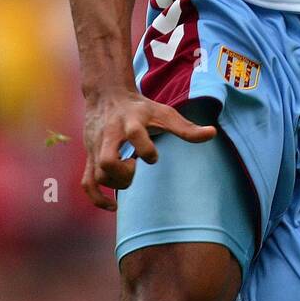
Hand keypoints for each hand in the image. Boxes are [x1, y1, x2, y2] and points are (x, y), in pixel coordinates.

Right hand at [81, 87, 215, 209]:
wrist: (106, 94)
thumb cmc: (140, 108)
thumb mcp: (163, 113)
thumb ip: (186, 127)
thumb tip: (212, 134)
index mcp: (130, 122)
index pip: (135, 135)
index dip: (147, 150)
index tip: (152, 156)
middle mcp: (110, 135)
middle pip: (108, 161)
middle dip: (124, 173)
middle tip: (134, 166)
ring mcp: (96, 147)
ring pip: (98, 175)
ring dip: (116, 183)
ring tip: (129, 172)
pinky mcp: (90, 156)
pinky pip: (87, 183)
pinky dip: (97, 198)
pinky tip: (113, 206)